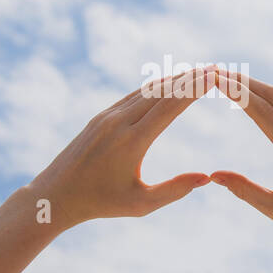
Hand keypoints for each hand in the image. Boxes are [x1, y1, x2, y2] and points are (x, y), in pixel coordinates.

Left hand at [31, 67, 215, 229]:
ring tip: (198, 72)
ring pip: (146, 90)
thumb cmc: (101, 204)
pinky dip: (155, 87)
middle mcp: (119, 122)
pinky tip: (169, 84)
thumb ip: (174, 190)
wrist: (56, 194)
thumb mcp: (140, 205)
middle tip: (216, 68)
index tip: (215, 76)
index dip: (194, 89)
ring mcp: (108, 116)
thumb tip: (206, 177)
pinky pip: (133, 96)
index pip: (169, 107)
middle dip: (190, 78)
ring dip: (173, 79)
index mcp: (132, 142)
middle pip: (161, 92)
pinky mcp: (101, 116)